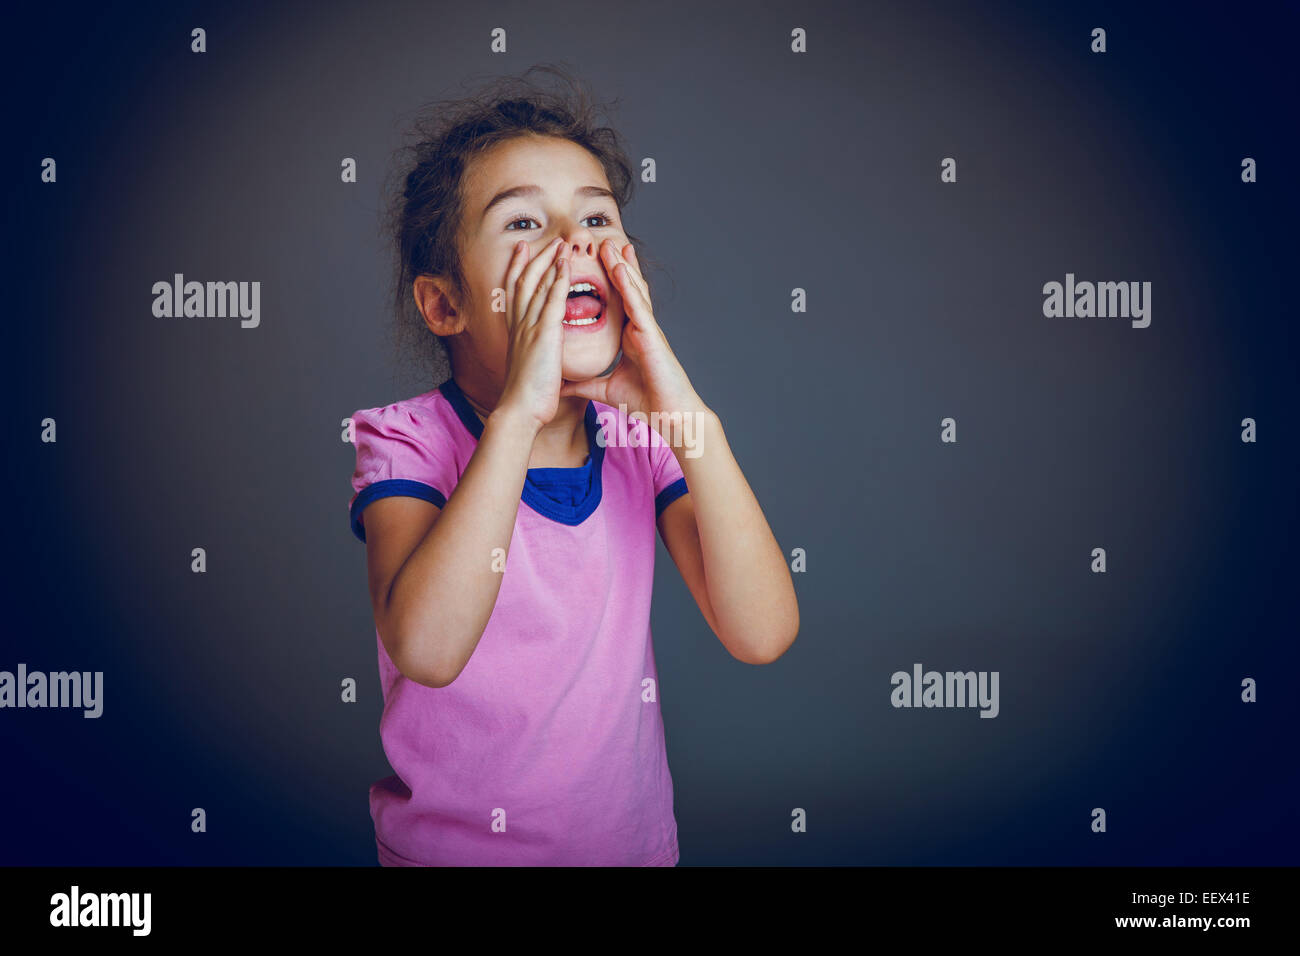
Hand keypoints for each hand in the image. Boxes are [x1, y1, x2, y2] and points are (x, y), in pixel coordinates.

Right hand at [496, 237, 569, 428]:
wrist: (519, 410)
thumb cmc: (526, 397)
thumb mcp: (527, 369)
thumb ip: (532, 355)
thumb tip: (537, 355)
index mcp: (516, 332)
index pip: (515, 292)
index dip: (518, 268)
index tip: (524, 249)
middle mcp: (520, 325)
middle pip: (524, 280)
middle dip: (535, 257)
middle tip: (546, 239)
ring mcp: (530, 327)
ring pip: (537, 284)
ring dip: (549, 261)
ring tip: (561, 242)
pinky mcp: (544, 334)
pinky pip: (552, 300)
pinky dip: (558, 279)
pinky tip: (566, 264)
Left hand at [559, 238, 705, 423]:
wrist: (669, 416)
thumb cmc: (646, 402)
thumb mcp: (605, 391)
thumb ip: (584, 386)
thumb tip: (562, 388)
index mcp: (630, 338)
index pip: (616, 303)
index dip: (607, 284)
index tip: (593, 265)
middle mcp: (639, 329)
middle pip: (626, 291)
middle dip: (615, 265)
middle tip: (601, 241)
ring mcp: (647, 329)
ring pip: (633, 291)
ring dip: (621, 266)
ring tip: (610, 243)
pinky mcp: (652, 335)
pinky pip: (638, 305)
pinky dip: (628, 286)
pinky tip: (619, 268)